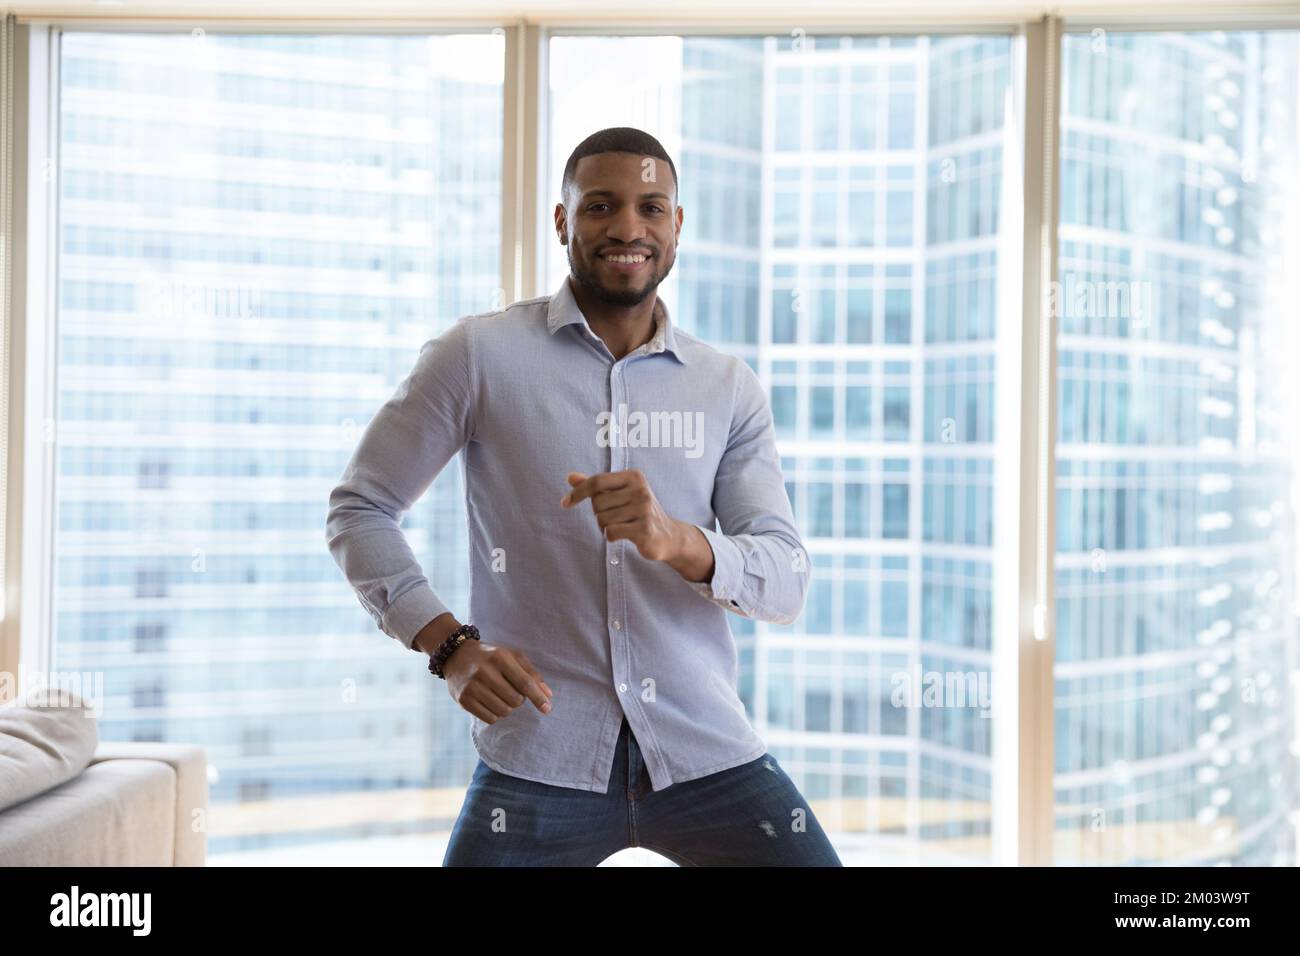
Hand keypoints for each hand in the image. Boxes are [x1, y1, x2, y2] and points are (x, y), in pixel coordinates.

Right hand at [442, 640, 552, 723]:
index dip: (538, 697)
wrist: (456, 655)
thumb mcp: (512, 657)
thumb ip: (531, 674)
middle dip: (518, 700)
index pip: (524, 683)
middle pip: (515, 700)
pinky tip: (489, 702)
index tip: (547, 709)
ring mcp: (472, 686)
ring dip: (507, 708)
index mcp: (500, 657)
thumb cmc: (491, 657)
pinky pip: (490, 718)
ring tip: (499, 695)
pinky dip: (495, 714)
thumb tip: (548, 696)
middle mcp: (485, 671)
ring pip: (504, 711)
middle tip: (509, 690)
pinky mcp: (463, 700)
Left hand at [560, 469, 678, 561]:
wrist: (668, 536)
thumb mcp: (620, 495)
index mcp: (634, 477)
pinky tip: (625, 535)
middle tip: (615, 517)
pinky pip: (610, 532)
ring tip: (622, 526)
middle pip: (597, 503)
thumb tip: (570, 477)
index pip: (597, 481)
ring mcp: (644, 510)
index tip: (565, 503)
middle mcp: (641, 490)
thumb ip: (596, 486)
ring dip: (605, 527)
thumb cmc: (639, 512)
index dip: (578, 492)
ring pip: (602, 519)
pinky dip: (611, 536)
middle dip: (599, 513)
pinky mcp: (644, 529)